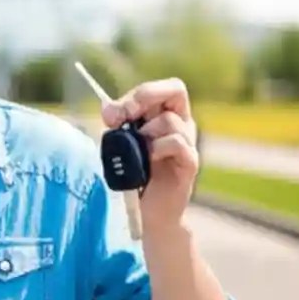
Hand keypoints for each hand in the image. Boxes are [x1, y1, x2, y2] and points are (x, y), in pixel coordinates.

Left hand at [101, 77, 198, 230]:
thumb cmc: (133, 174)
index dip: (140, 93)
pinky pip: (177, 143)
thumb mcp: (121, 142)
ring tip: (137, 151)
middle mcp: (182, 124)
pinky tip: (147, 160)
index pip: (164, 88)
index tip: (114, 113)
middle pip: (176, 89)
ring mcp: (189, 143)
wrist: (145, 211)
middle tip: (124, 116)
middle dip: (145, 97)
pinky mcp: (190, 163)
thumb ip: (118, 122)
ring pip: (170, 120)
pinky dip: (157, 148)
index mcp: (166, 115)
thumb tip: (108, 109)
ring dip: (145, 132)